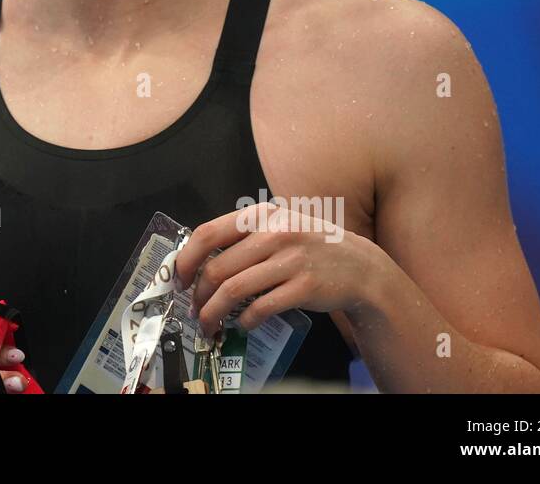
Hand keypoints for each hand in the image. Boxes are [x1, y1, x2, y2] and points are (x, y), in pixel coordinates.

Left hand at [174, 201, 382, 334]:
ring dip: (214, 312)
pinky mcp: (303, 287)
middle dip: (198, 295)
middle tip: (194, 310)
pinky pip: (261, 307)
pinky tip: (243, 324)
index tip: (179, 279)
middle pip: (217, 268)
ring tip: (209, 323)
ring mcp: (290, 260)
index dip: (186, 259)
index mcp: (261, 215)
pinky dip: (246, 320)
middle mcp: (274, 233)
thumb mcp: (279, 226)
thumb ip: (244, 236)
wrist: (359, 266)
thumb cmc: (310, 247)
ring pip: (233, 290)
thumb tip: (199, 260)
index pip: (208, 233)